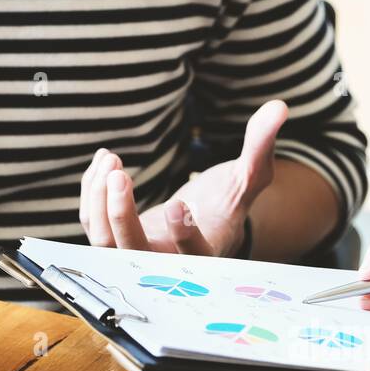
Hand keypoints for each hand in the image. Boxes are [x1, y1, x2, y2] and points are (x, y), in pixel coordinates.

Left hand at [79, 99, 288, 256]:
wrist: (203, 220)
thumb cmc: (228, 200)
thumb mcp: (248, 175)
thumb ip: (260, 147)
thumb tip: (278, 108)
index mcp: (206, 254)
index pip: (192, 255)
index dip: (184, 236)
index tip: (180, 203)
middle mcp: (167, 262)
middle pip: (133, 253)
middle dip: (120, 215)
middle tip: (119, 173)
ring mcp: (137, 253)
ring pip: (104, 242)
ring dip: (99, 202)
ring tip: (111, 160)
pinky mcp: (117, 240)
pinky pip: (93, 225)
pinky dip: (91, 193)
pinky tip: (104, 162)